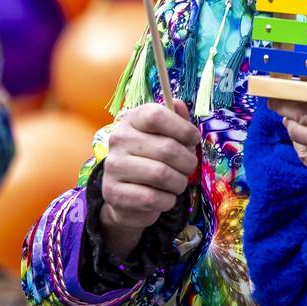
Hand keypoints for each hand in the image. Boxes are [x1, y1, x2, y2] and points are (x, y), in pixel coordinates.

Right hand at [99, 101, 199, 257]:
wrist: (127, 197)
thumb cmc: (152, 161)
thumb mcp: (165, 138)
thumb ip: (175, 121)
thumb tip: (178, 104)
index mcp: (131, 120)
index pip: (156, 115)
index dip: (182, 128)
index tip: (193, 139)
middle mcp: (118, 139)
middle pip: (166, 148)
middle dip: (187, 162)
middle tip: (188, 168)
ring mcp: (113, 166)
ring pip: (161, 175)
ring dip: (179, 183)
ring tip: (177, 183)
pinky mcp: (113, 193)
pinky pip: (152, 198)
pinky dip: (167, 200)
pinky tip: (165, 197)